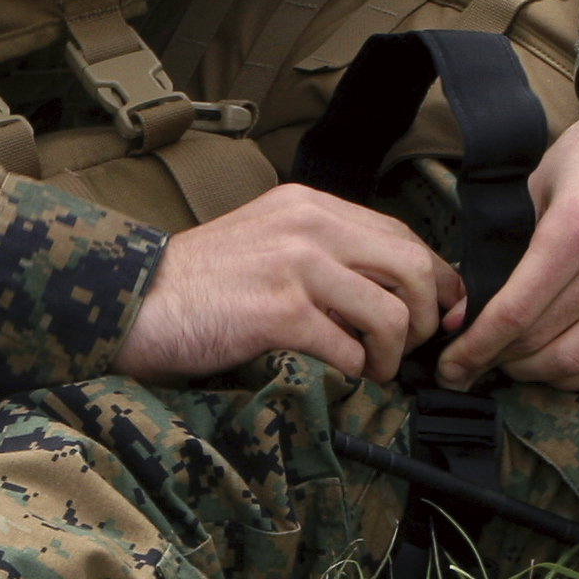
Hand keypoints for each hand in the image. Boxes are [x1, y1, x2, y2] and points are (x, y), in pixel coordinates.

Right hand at [114, 183, 464, 384]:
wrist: (135, 303)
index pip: (402, 235)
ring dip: (393, 355)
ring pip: (393, 314)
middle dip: (428, 317)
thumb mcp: (266, 241)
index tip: (443, 314)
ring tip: (373, 369)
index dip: (436, 279)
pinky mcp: (281, 312)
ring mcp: (295, 266)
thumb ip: (323, 252)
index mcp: (308, 204)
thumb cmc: (199, 284)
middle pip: (414, 267)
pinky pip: (352, 350)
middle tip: (409, 348)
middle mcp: (308, 225)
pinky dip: (355, 371)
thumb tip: (392, 289)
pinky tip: (338, 374)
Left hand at [438, 62, 578, 389]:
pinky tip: (552, 363)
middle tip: (473, 362)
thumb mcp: (535, 186)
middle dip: (497, 360)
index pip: (516, 310)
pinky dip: (578, 374)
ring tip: (510, 362)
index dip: (476, 346)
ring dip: (535, 372)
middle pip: (545, 341)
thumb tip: (463, 308)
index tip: (450, 362)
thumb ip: (500, 248)